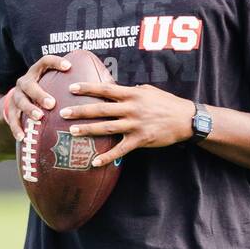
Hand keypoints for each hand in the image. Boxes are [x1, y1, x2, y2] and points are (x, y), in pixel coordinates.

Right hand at [3, 55, 71, 141]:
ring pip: (20, 101)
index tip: (68, 66)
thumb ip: (77, 84)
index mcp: (37, 72)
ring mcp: (16, 96)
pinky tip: (23, 137)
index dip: (55, 62)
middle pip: (29, 85)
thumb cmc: (47, 92)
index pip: (45, 61)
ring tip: (39, 118)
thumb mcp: (57, 85)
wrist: (18, 102)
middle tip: (52, 104)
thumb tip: (108, 84)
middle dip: (40, 94)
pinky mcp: (10, 110)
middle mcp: (25, 81)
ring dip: (29, 109)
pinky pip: (12, 119)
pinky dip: (17, 128)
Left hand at [60, 82, 194, 165]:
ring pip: (107, 128)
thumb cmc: (166, 103)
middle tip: (63, 112)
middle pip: (101, 109)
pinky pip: (120, 150)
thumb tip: (112, 86)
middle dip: (81, 110)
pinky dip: (107, 157)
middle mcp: (131, 108)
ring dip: (88, 130)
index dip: (88, 88)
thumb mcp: (148, 91)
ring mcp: (135, 125)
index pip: (105, 89)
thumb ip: (129, 90)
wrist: (185, 119)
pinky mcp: (140, 140)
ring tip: (72, 131)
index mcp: (132, 94)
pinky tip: (94, 162)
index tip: (71, 87)